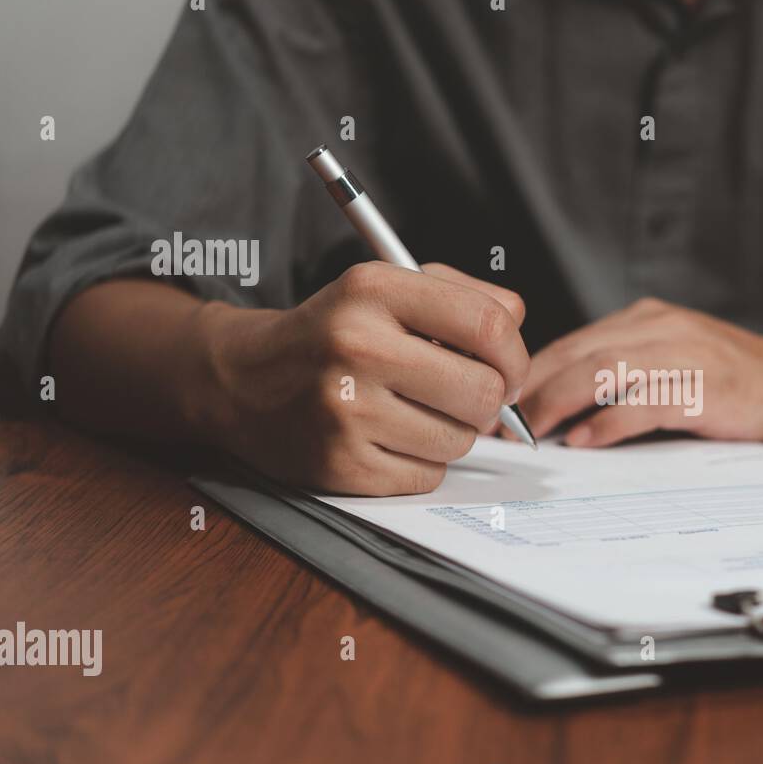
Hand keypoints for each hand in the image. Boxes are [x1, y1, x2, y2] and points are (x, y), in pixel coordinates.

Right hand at [200, 262, 527, 494]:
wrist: (243, 380)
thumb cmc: (335, 333)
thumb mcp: (387, 289)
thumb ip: (462, 296)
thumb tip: (519, 326)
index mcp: (373, 291)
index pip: (488, 323)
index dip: (514, 353)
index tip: (508, 368)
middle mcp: (356, 346)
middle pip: (482, 390)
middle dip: (487, 399)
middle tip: (466, 394)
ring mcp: (346, 410)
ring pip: (460, 440)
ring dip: (453, 432)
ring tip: (415, 411)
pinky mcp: (342, 464)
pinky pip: (428, 474)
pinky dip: (422, 462)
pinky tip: (390, 437)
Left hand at [516, 298, 762, 450]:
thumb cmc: (733, 383)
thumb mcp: (672, 363)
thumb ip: (622, 376)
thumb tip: (557, 412)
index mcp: (645, 320)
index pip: (569, 343)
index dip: (528, 376)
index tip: (498, 409)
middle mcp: (659, 328)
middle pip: (575, 354)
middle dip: (530, 392)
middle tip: (501, 428)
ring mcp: (683, 353)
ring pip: (600, 371)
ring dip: (557, 405)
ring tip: (532, 435)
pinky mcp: (704, 387)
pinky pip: (642, 402)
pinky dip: (606, 422)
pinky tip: (583, 441)